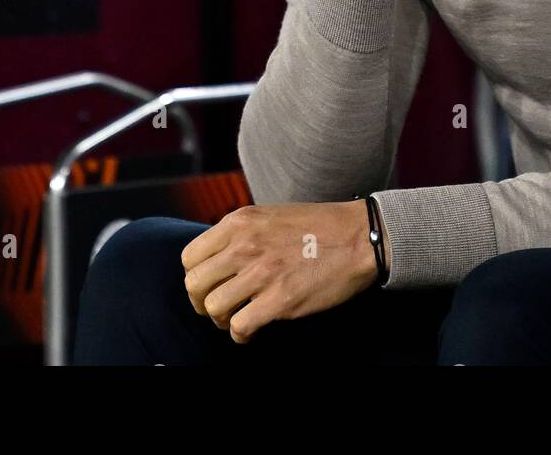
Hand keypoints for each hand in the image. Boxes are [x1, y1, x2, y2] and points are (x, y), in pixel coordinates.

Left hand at [181, 200, 380, 343]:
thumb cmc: (320, 226)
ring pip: (213, 309)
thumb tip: (218, 259)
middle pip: (195, 285)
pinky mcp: (280, 300)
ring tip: (238, 318)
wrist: (359, 237)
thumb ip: (241, 233)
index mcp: (240, 222)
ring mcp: (262, 273)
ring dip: (223, 320)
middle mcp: (245, 245)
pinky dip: (241, 334)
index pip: (190, 257)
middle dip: (203, 302)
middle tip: (221, 307)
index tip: (211, 285)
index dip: (197, 277)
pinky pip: (240, 327)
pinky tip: (253, 329)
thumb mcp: (271, 215)